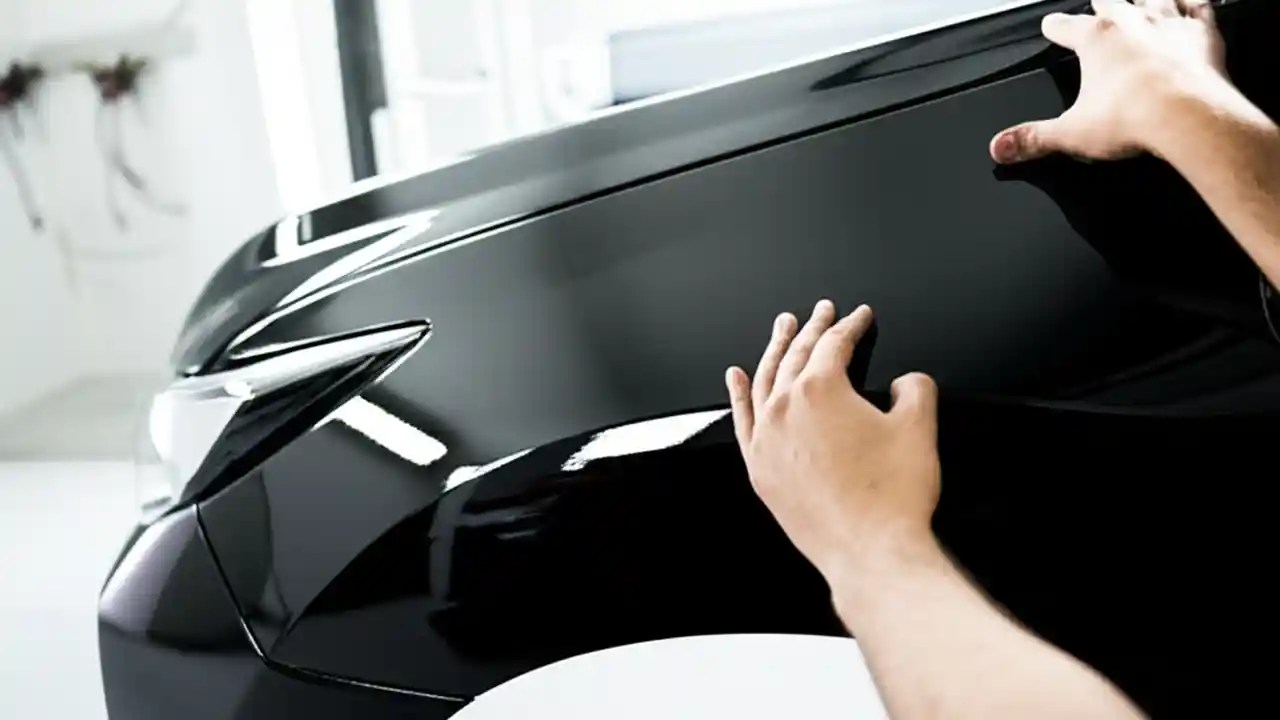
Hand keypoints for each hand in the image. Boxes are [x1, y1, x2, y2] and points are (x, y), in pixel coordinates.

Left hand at [724, 301, 940, 586]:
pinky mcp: (759, 469)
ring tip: (782, 327)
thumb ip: (915, 387)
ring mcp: (765, 440)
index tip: (859, 316)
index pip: (834, 345)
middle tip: (820, 311)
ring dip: (774, 350)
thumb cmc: (891, 498)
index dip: (851, 325)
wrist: (871, 553)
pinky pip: (742, 421)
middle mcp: (783, 410)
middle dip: (811, 329)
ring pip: (764, 381)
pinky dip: (738, 395)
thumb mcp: (919, 428)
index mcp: (819, 391)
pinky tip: (736, 378)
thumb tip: (906, 382)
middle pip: (795, 356)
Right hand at [991, 0, 1227, 163]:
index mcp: (1095, 40)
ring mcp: (1170, 23)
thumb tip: (1000, 147)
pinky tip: (1193, 3)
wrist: (1188, 116)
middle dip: (1103, 4)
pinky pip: (1200, 6)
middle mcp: (1132, 22)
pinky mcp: (1204, 34)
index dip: (1055, 27)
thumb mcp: (1070, 134)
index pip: (1065, 26)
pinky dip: (1194, 3)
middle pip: (1111, 2)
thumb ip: (1033, 139)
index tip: (1051, 26)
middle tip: (1099, 5)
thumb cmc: (1134, 118)